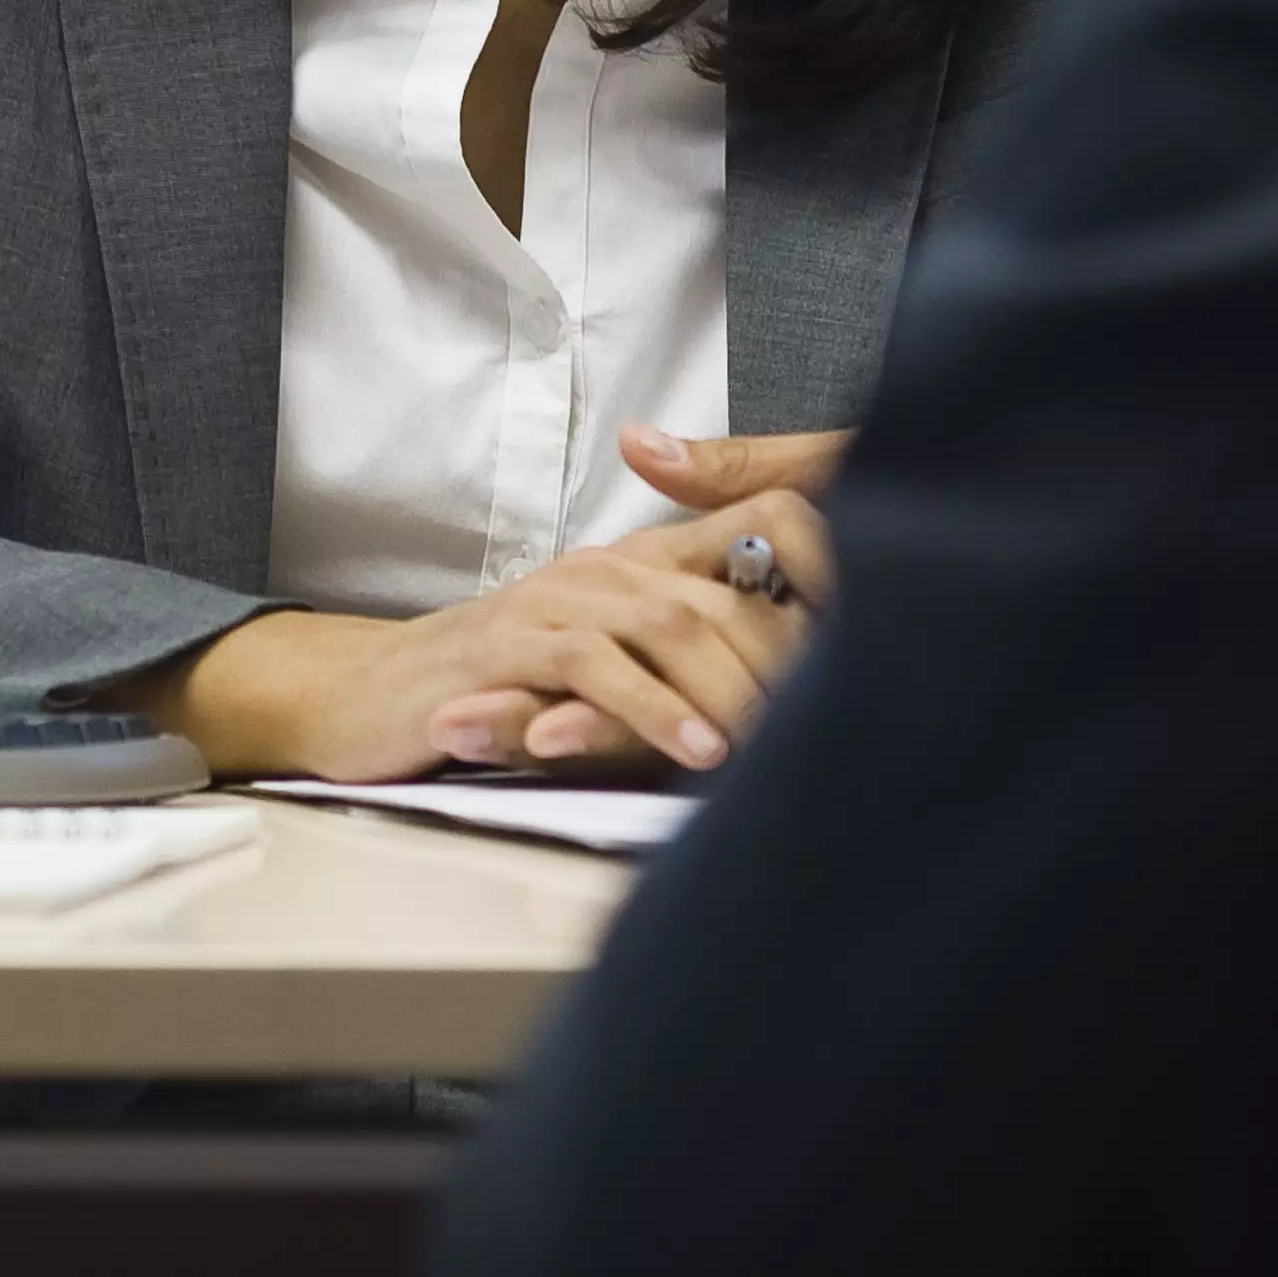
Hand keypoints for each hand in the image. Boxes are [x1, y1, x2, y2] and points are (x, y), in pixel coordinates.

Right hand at [139, 486, 836, 781]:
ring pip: (673, 623)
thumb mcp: (619, 680)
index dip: (841, 566)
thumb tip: (813, 702)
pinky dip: (655, 710)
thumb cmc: (504, 695)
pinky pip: (597, 668)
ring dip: (738, 686)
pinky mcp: (510, 644)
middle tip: (858, 717)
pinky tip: (699, 750)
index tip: (906, 627)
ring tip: (789, 743)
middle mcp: (613, 566)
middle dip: (801, 655)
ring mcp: (561, 599)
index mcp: (651, 563)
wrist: (371, 697)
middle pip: (736, 588)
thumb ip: (699, 672)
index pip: (772, 526)